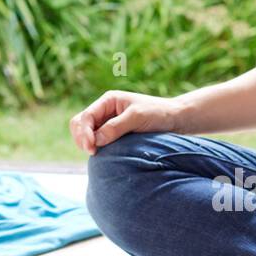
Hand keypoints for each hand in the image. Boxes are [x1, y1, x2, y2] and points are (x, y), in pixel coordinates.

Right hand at [69, 90, 184, 154]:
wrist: (176, 119)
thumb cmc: (158, 114)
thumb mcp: (137, 118)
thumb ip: (116, 127)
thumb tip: (96, 140)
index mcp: (108, 101)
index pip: (85, 117)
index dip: (84, 133)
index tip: (92, 148)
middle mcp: (105, 111)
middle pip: (79, 124)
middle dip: (81, 138)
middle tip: (93, 153)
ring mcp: (108, 123)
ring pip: (86, 134)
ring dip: (87, 144)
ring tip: (97, 154)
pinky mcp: (114, 134)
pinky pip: (97, 141)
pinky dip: (95, 148)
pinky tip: (102, 155)